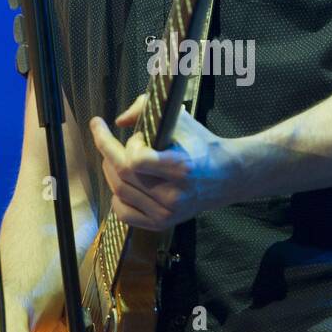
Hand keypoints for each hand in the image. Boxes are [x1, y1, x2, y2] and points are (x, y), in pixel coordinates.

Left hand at [89, 94, 239, 229]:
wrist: (226, 176)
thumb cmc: (200, 144)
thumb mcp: (180, 119)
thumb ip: (146, 108)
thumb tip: (119, 121)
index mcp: (181, 167)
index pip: (136, 161)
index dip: (129, 145)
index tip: (133, 134)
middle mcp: (174, 195)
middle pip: (124, 174)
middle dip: (109, 151)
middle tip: (105, 137)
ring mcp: (167, 213)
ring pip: (120, 192)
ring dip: (110, 170)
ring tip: (114, 157)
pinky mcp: (161, 223)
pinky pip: (124, 213)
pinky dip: (116, 197)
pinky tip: (121, 182)